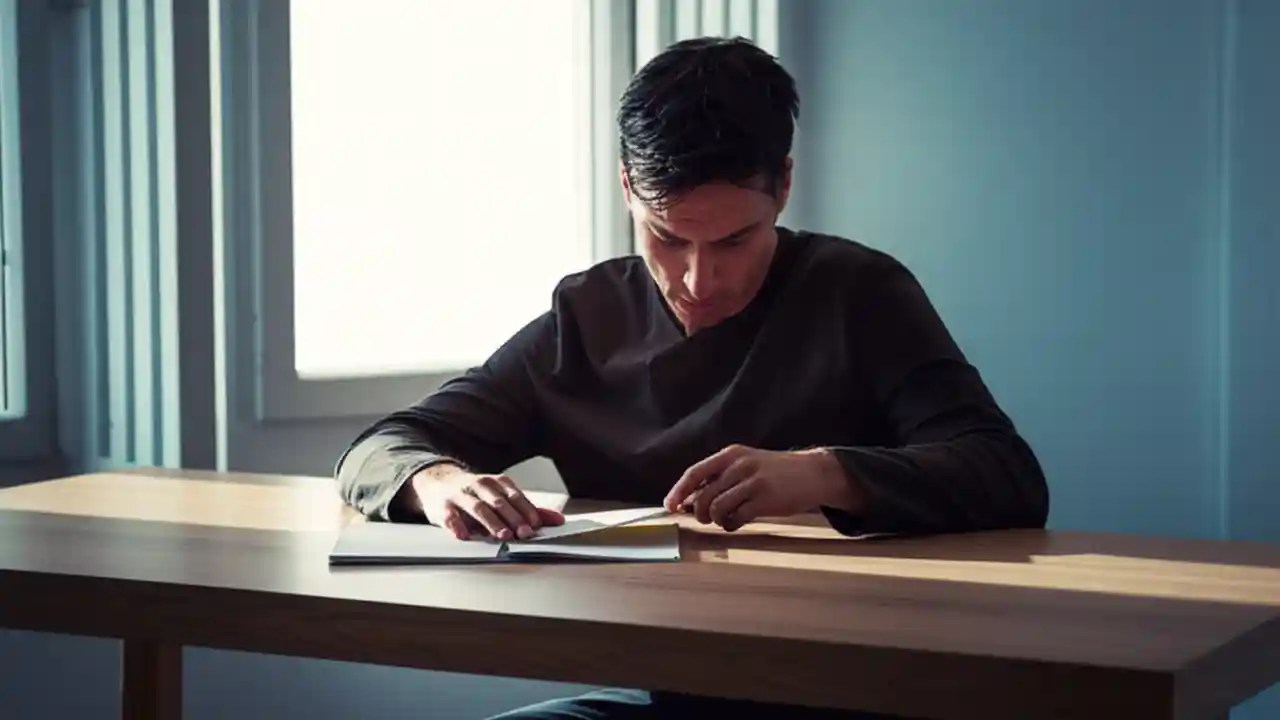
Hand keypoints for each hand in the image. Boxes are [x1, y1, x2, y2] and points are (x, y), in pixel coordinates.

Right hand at [410, 465, 563, 540]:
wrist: (438, 482)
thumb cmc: (475, 494)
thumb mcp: (501, 497)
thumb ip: (527, 509)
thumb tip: (557, 520)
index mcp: (497, 483)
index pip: (515, 496)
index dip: (526, 510)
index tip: (536, 524)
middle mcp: (480, 486)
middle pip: (499, 502)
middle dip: (513, 518)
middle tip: (524, 533)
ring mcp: (461, 495)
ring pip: (478, 508)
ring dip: (491, 523)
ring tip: (502, 536)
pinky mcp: (443, 506)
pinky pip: (450, 516)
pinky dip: (456, 525)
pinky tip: (463, 535)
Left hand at [663, 445, 858, 531]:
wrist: (812, 473)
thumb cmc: (775, 471)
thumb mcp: (746, 463)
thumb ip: (721, 477)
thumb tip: (691, 500)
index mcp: (731, 454)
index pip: (695, 472)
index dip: (679, 491)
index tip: (669, 506)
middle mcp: (739, 466)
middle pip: (703, 496)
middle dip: (700, 512)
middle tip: (707, 518)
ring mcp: (753, 482)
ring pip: (717, 508)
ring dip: (717, 520)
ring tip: (726, 519)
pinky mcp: (765, 500)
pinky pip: (736, 518)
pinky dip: (731, 525)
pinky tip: (738, 522)